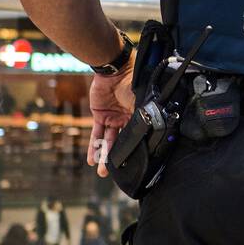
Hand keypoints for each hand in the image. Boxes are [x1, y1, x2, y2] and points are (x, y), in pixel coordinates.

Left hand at [87, 60, 134, 177]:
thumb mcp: (141, 101)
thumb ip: (143, 116)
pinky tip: (91, 159)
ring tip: (102, 172)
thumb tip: (152, 133)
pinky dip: (93, 146)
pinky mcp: (99, 115)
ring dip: (104, 156)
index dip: (135, 150)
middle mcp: (127, 118)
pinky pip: (95, 134)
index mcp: (139, 114)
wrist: (113, 70)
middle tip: (114, 174)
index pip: (137, 136)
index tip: (134, 165)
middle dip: (117, 158)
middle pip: (122, 142)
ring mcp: (113, 118)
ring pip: (108, 141)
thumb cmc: (131, 82)